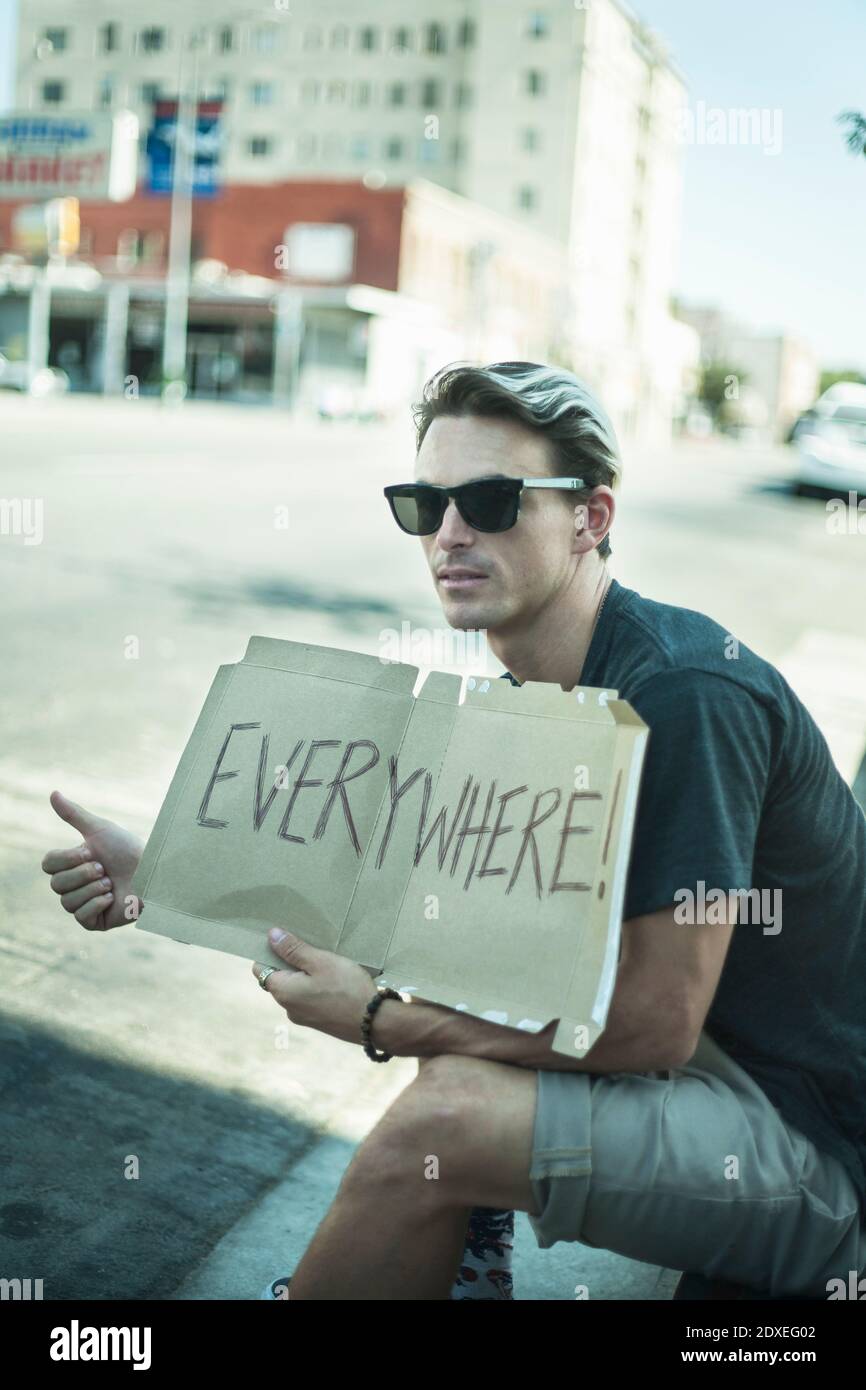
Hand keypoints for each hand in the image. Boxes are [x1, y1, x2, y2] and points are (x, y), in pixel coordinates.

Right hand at [41, 790, 144, 930]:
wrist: (152, 872)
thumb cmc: (128, 850)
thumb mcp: (99, 829)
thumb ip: (74, 814)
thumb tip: (53, 793)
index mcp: (72, 864)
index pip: (48, 864)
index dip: (67, 859)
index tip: (90, 852)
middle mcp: (75, 885)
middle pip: (56, 884)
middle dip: (83, 874)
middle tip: (104, 869)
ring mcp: (84, 905)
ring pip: (66, 902)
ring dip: (92, 889)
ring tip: (110, 883)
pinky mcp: (95, 922)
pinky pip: (80, 917)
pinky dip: (96, 904)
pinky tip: (112, 898)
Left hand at [252, 928, 378, 1046]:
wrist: (374, 1023)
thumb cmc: (347, 989)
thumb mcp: (320, 962)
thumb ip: (294, 950)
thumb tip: (271, 936)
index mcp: (282, 991)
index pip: (261, 968)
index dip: (269, 952)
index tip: (286, 940)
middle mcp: (287, 1007)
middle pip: (278, 978)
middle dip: (290, 961)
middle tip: (311, 947)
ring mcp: (302, 1017)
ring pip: (295, 988)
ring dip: (305, 974)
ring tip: (325, 962)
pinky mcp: (318, 1021)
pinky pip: (308, 998)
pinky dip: (315, 987)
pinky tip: (333, 980)